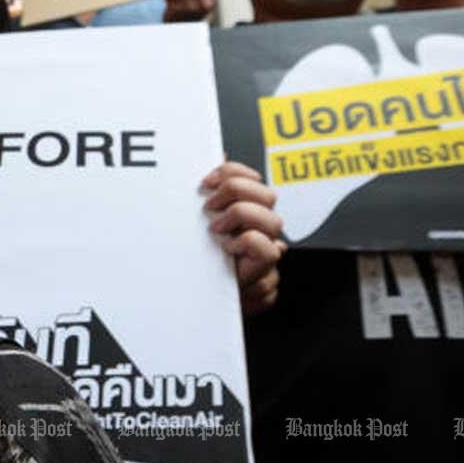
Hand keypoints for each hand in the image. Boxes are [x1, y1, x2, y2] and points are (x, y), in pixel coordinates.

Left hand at [201, 161, 285, 315]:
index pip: (251, 178)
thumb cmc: (194, 266)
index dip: (232, 173)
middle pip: (267, 194)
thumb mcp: (190, 228)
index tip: (205, 182)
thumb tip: (211, 156)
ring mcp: (265, 253)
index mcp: (243, 213)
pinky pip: (268, 250)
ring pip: (272, 220)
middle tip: (210, 206)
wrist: (194, 306)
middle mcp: (259, 231)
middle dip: (236, 192)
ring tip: (216, 230)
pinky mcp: (265, 277)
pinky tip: (228, 251)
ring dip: (241, 217)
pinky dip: (247, 244)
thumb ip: (204, 195)